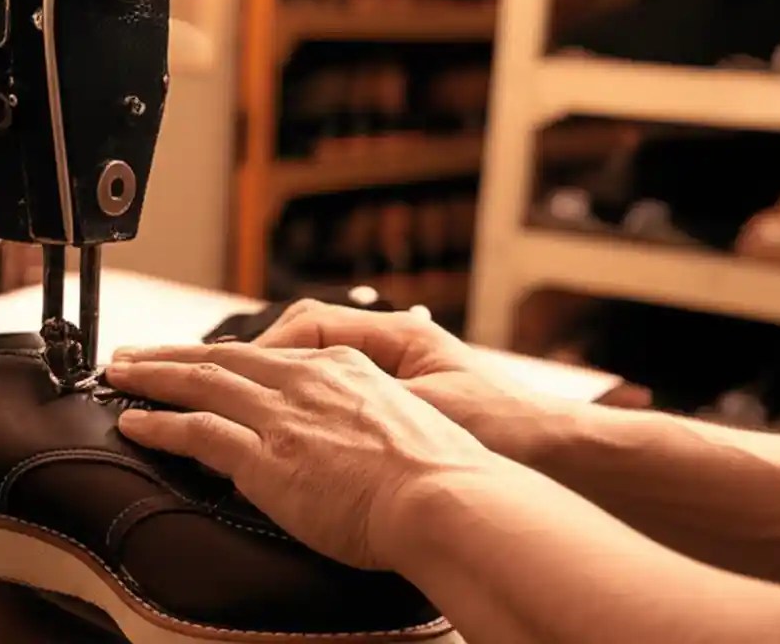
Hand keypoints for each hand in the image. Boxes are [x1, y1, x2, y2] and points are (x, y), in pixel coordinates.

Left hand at [104, 342, 493, 570]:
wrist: (446, 497)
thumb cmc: (443, 473)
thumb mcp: (407, 420)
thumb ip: (362, 418)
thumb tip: (343, 439)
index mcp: (342, 368)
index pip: (267, 358)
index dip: (224, 359)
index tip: (199, 361)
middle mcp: (306, 382)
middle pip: (222, 359)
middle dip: (171, 356)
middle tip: (133, 356)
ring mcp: (282, 417)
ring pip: (200, 384)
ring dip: (152, 378)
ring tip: (118, 378)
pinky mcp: (266, 458)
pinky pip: (197, 432)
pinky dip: (160, 424)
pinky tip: (134, 423)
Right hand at [253, 300, 563, 459]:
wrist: (561, 458)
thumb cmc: (506, 428)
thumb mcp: (426, 406)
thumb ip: (362, 398)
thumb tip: (303, 393)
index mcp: (398, 336)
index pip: (311, 323)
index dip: (264, 346)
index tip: (231, 373)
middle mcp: (396, 349)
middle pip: (307, 340)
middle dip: (261, 360)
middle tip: (218, 383)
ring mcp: (400, 378)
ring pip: (322, 368)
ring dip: (284, 381)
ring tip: (247, 404)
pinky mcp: (407, 410)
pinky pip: (343, 398)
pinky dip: (314, 408)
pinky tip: (299, 430)